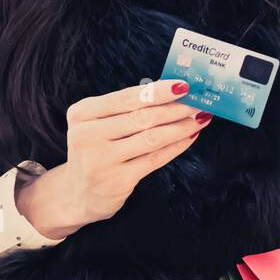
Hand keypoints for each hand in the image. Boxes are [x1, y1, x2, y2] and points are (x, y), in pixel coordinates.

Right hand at [15, 79, 210, 238]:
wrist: (79, 193)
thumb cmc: (96, 150)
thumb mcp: (98, 124)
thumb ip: (126, 108)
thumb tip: (170, 90)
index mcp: (82, 114)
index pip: (126, 97)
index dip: (158, 91)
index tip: (183, 85)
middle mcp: (87, 136)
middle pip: (141, 117)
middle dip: (175, 108)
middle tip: (198, 101)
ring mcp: (101, 160)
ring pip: (151, 138)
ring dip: (181, 126)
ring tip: (199, 118)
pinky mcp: (117, 181)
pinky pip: (155, 159)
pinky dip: (176, 146)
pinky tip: (190, 136)